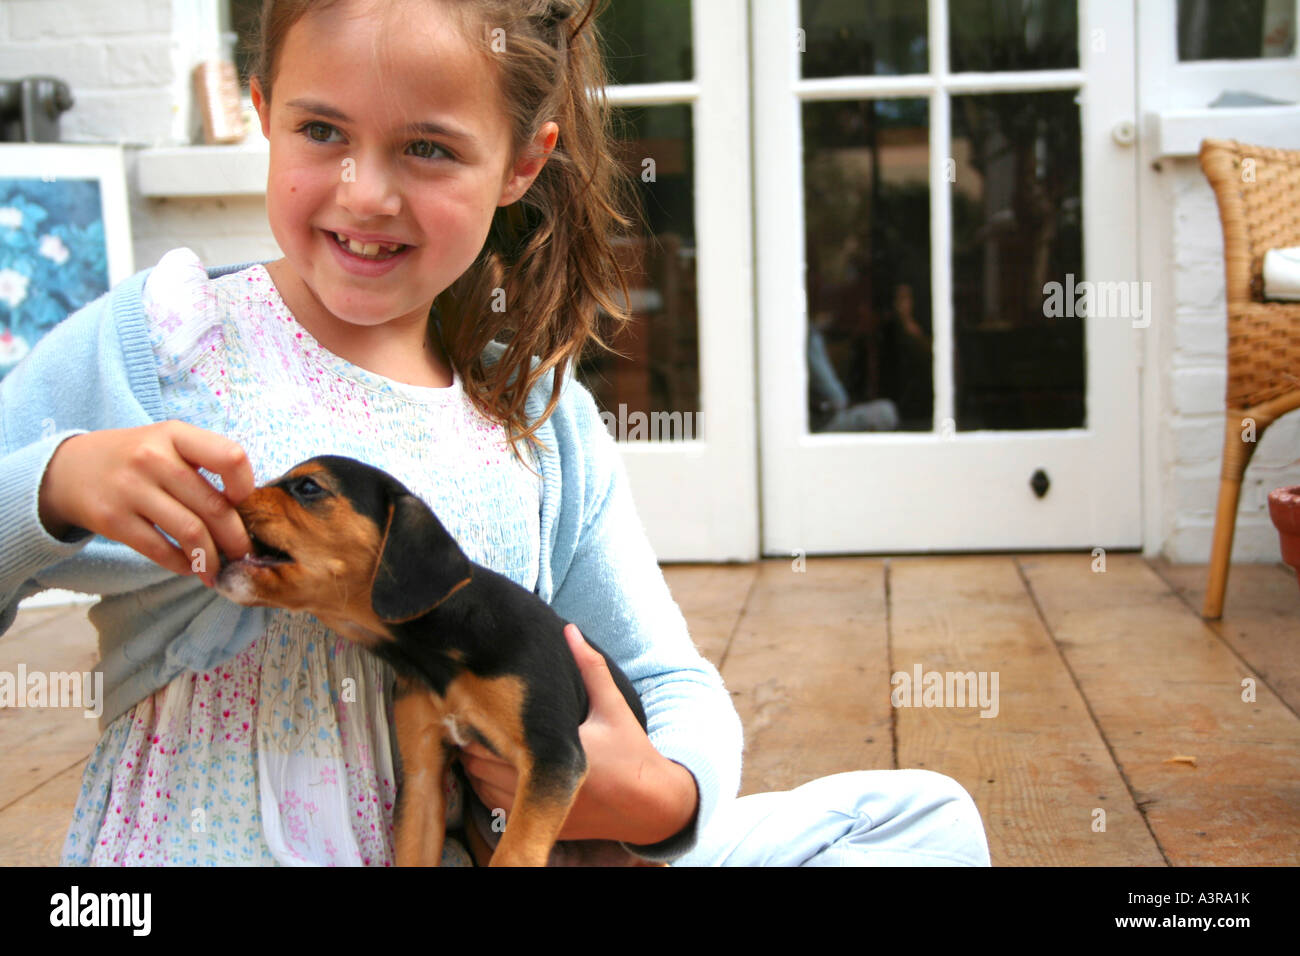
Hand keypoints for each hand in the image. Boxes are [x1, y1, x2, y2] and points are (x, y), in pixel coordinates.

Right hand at [37, 421, 254, 587]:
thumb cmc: (136, 458)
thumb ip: (204, 464)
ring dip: (210, 559)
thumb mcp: (168, 443)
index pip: (230, 457)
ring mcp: (130, 488)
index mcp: (176, 434)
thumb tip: (247, 511)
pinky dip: (182, 564)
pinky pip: (160, 550)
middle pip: (213, 506)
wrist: (69, 468)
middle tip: (243, 554)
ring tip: (216, 569)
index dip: (246, 486)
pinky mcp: (112, 519)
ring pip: (190, 532)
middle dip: (235, 539)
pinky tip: (188, 567)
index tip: (243, 504)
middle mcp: (153, 458)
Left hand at [460, 623, 698, 844]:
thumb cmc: (632, 751)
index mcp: (561, 750)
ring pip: (483, 788)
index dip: (480, 720)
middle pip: (482, 764)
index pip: (498, 738)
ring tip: (475, 742)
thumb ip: (590, 667)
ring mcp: (544, 809)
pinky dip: (486, 790)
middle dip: (473, 741)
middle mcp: (548, 783)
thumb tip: (569, 629)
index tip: (477, 703)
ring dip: (475, 767)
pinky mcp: (543, 825)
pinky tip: (490, 771)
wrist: (651, 805)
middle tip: (469, 719)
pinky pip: (497, 809)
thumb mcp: (613, 707)